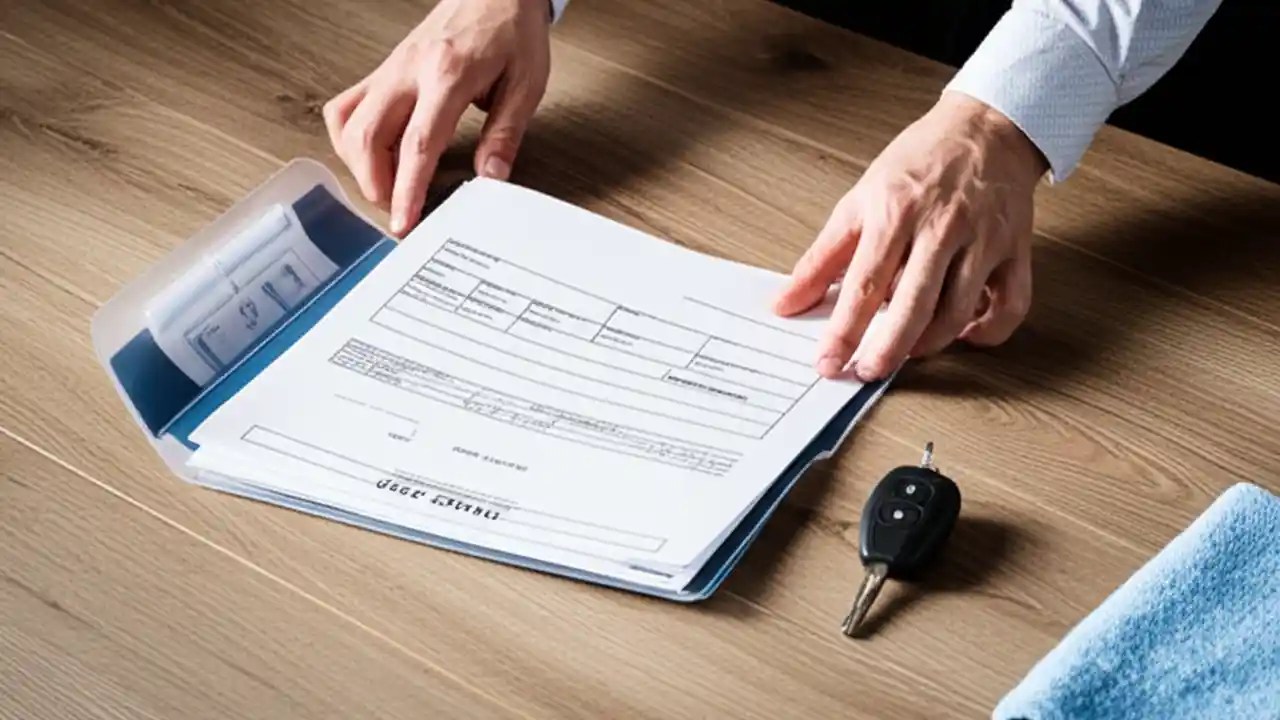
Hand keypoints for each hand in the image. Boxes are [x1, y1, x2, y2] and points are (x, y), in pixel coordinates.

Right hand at [323, 0, 551, 235]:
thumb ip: (506, 134)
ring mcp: (390, 69)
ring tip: (386, 187)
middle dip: (376, 185)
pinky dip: (349, 137)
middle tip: (398, 211)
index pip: (418, 144)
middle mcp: (409, 71)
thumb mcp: (526, 84)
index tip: (404, 221)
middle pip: (368, 137)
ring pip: (347, 123)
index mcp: (448, 74)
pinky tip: (371, 154)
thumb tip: (491, 178)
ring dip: (358, 165)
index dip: (407, 189)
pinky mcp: (383, 70)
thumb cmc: (510, 31)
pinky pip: (346, 106)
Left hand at [774, 92, 1047, 380]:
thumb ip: (821, 258)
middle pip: (914, 304)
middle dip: (888, 349)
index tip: (827, 361)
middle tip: (867, 372)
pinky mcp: (1016, 248)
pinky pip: (1011, 305)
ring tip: (906, 351)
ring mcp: (983, 239)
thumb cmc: (919, 163)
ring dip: (930, 343)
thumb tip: (785, 303)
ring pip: (960, 311)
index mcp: (895, 211)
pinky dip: (988, 332)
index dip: (844, 330)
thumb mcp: (858, 201)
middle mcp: (941, 226)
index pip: (864, 283)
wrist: (985, 126)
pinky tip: (964, 334)